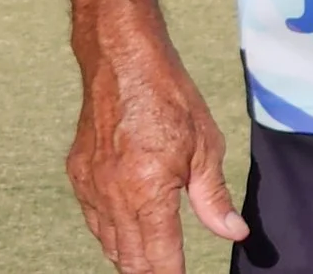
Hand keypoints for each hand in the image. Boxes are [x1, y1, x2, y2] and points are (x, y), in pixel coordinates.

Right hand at [66, 32, 246, 273]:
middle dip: (149, 272)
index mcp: (148, 194)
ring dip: (129, 258)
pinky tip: (124, 233)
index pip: (160, 257)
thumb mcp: (205, 146)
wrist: (123, 61)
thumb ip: (214, 197)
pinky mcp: (78, 175)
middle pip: (130, 258)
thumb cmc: (170, 98)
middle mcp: (114, 198)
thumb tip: (234, 232)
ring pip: (108, 243)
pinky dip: (109, 233)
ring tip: (148, 265)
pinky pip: (93, 220)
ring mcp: (91, 188)